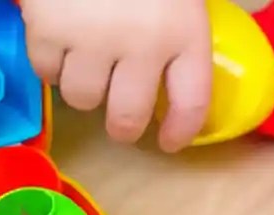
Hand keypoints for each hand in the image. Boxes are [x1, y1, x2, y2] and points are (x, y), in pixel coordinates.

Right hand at [20, 0, 212, 151]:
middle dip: (123, 127)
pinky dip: (49, 60)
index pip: (192, 102)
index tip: (169, 141)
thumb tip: (227, 34)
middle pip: (127, 118)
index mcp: (184, 29)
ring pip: (82, 98)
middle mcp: (141, 44)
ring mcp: (90, 41)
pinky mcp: (47, 31)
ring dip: (83, 85)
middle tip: (119, 120)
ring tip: (86, 58)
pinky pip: (45, 71)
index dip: (181, 130)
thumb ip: (192, 15)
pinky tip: (58, 36)